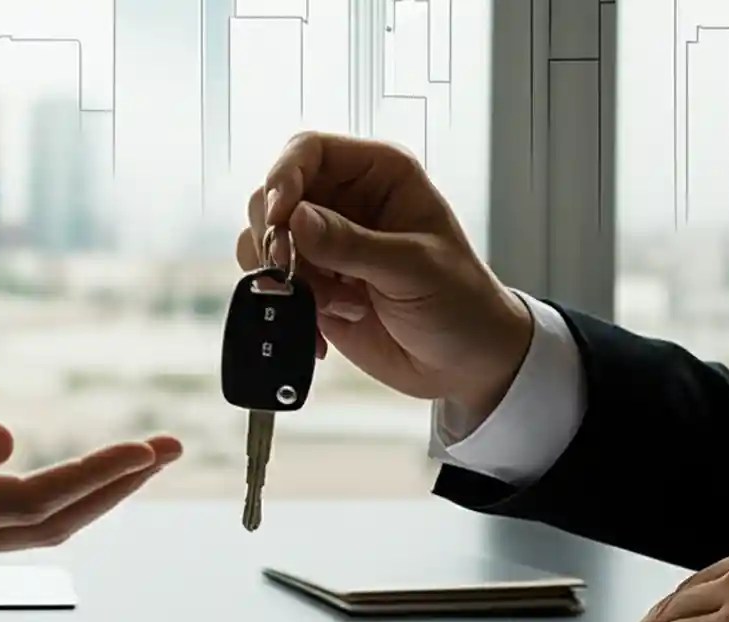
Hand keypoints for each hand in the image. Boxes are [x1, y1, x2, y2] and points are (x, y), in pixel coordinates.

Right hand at [0, 377, 181, 562]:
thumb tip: (8, 441)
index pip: (32, 500)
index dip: (95, 476)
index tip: (146, 447)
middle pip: (45, 524)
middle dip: (113, 489)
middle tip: (167, 448)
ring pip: (30, 528)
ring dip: (90, 495)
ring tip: (139, 459)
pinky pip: (6, 522)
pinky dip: (53, 498)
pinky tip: (75, 476)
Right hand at [236, 132, 532, 431]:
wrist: (463, 363)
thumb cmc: (461, 303)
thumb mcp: (413, 269)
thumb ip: (352, 244)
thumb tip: (296, 220)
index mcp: (379, 175)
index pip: (309, 151)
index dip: (284, 176)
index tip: (279, 218)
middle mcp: (346, 202)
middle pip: (274, 194)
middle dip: (275, 235)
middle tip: (293, 270)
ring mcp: (326, 244)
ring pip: (265, 239)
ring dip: (282, 275)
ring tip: (331, 304)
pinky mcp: (314, 284)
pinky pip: (272, 282)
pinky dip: (283, 304)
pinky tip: (321, 326)